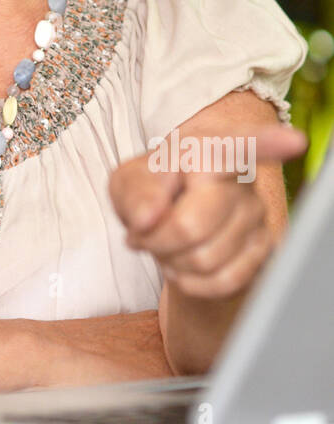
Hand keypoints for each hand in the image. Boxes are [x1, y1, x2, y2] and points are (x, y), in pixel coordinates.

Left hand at [110, 125, 306, 300]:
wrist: (174, 219)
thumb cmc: (151, 191)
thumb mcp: (129, 182)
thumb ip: (135, 192)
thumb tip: (149, 217)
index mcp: (209, 148)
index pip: (239, 144)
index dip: (268, 143)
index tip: (293, 141)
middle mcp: (241, 180)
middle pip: (191, 226)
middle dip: (156, 240)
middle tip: (143, 232)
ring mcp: (257, 215)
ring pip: (204, 259)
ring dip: (171, 261)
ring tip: (166, 243)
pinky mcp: (263, 249)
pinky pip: (221, 281)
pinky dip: (190, 282)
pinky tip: (182, 263)